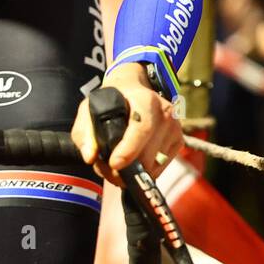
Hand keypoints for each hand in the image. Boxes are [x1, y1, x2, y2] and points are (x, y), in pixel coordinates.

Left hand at [72, 63, 183, 188]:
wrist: (135, 90)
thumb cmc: (112, 100)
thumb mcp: (90, 109)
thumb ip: (85, 133)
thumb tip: (90, 157)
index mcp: (145, 100)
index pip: (142, 127)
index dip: (128, 149)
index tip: (114, 164)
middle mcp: (165, 113)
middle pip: (146, 155)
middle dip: (123, 169)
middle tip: (106, 167)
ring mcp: (175, 128)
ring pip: (152, 167)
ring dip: (132, 173)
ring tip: (117, 162)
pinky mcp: (178, 141)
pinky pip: (159, 169)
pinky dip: (143, 171)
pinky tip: (133, 160)